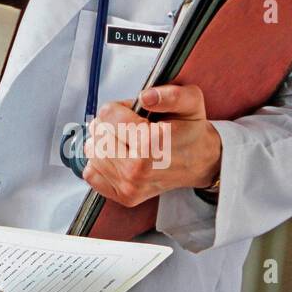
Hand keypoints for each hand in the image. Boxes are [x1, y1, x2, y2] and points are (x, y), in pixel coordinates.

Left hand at [81, 83, 221, 207]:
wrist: (200, 161)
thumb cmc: (190, 130)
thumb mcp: (190, 102)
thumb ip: (171, 94)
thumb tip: (146, 98)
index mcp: (151, 143)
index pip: (107, 114)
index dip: (119, 108)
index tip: (134, 114)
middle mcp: (138, 168)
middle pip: (98, 132)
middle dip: (110, 124)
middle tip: (131, 128)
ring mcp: (130, 185)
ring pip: (93, 151)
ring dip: (105, 142)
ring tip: (127, 142)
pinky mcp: (124, 196)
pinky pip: (91, 173)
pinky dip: (101, 162)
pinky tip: (120, 157)